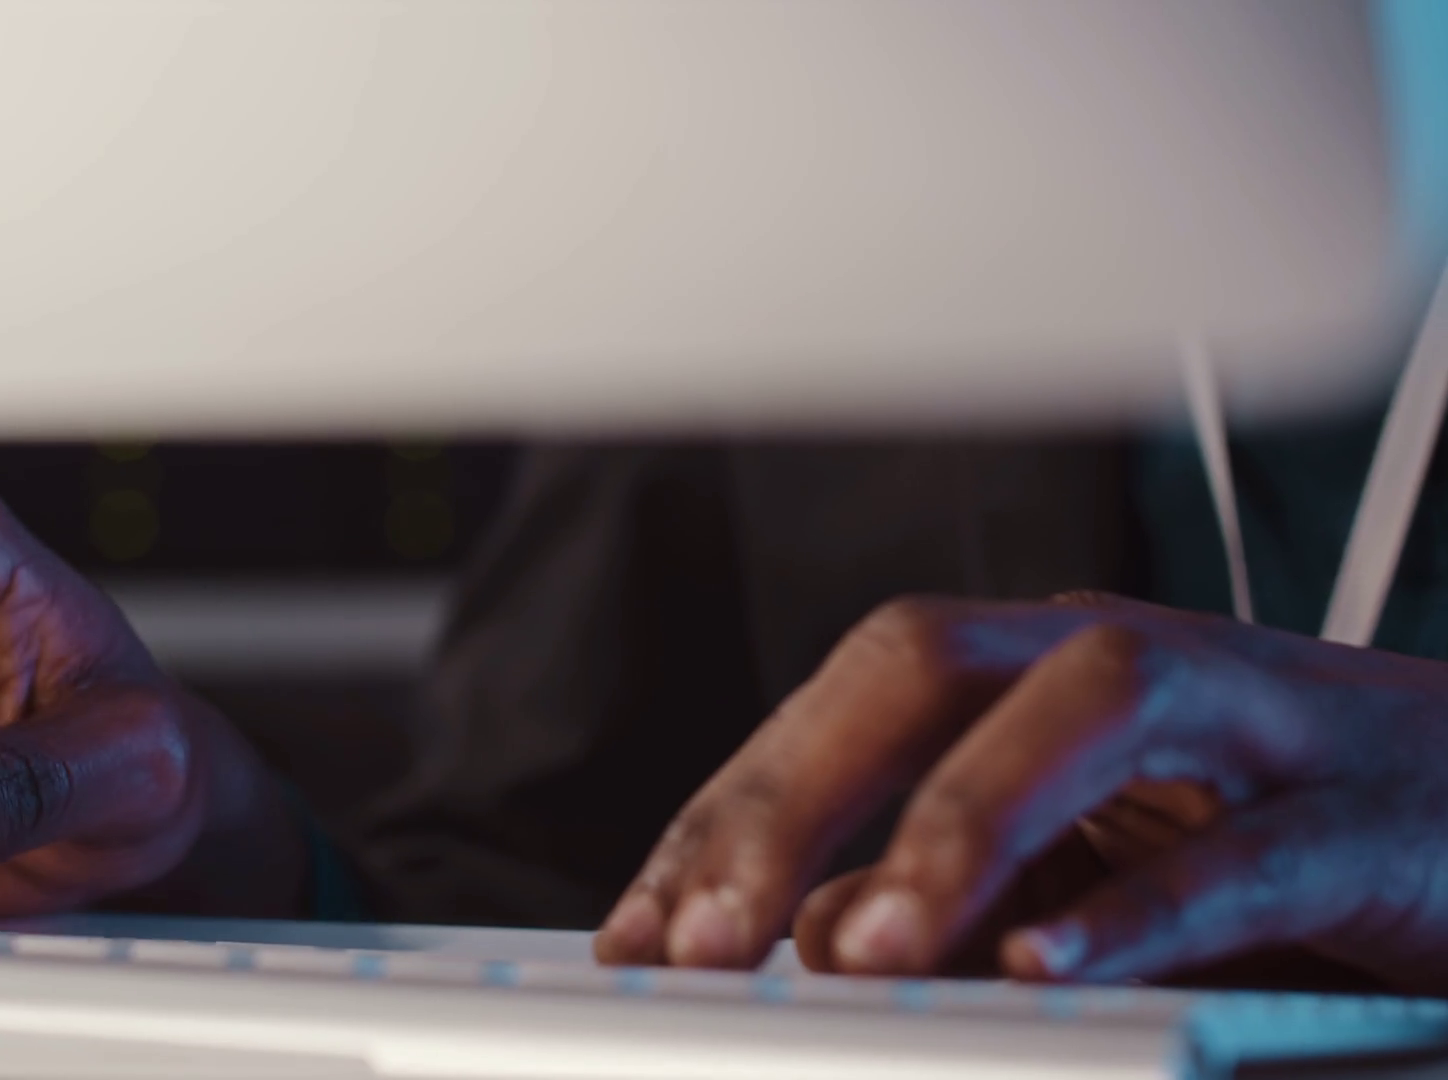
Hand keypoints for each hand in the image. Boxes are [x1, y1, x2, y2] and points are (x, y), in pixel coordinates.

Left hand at [594, 595, 1447, 993]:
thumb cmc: (1268, 823)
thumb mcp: (1079, 855)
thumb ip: (952, 883)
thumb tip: (813, 941)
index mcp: (1031, 670)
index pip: (845, 701)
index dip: (730, 809)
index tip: (644, 927)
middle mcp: (1115, 662)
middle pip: (922, 667)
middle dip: (793, 799)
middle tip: (702, 938)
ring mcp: (1246, 715)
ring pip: (1080, 710)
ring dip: (954, 831)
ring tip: (859, 953)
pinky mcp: (1360, 811)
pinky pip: (1242, 845)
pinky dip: (1138, 907)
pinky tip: (1045, 964)